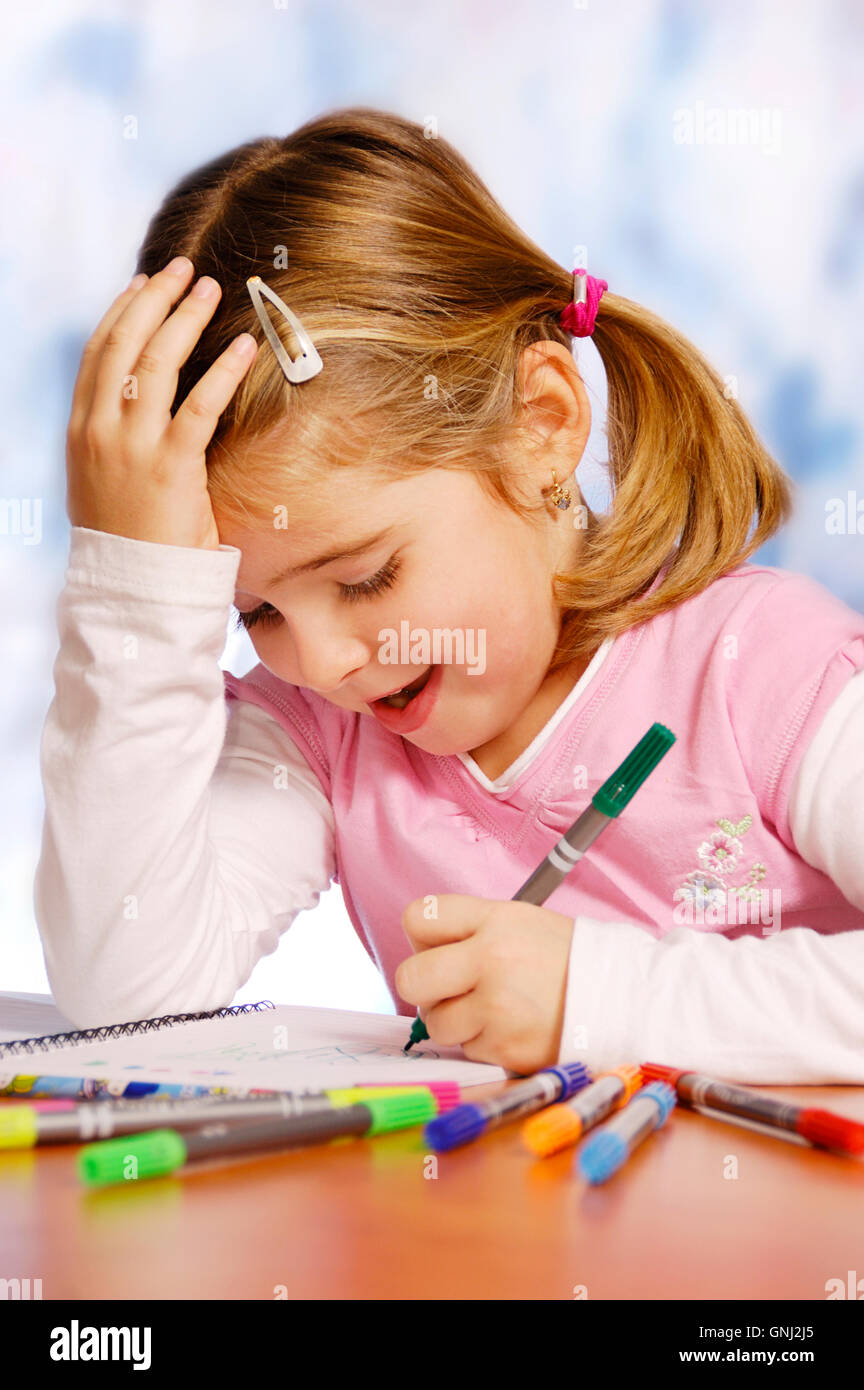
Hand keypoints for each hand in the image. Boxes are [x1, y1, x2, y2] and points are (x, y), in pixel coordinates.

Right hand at [65, 257, 257, 548]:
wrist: (131, 588)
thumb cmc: (128, 540)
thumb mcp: (103, 482)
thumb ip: (114, 441)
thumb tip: (140, 410)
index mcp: (81, 430)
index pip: (98, 354)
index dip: (121, 313)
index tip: (143, 283)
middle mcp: (100, 430)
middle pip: (124, 344)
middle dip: (155, 300)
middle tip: (183, 270)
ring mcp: (132, 447)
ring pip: (156, 363)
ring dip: (186, 319)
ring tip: (211, 289)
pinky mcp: (170, 467)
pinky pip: (199, 406)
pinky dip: (223, 371)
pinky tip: (244, 348)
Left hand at [395, 894, 574, 1073]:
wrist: (623, 999)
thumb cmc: (566, 959)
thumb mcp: (521, 922)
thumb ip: (470, 930)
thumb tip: (419, 954)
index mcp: (495, 920)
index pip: (418, 917)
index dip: (420, 937)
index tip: (438, 949)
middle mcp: (491, 960)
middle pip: (410, 978)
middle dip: (423, 988)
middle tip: (449, 990)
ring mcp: (497, 1009)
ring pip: (437, 1023)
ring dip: (456, 1021)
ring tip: (493, 1010)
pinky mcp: (506, 1049)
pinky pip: (469, 1050)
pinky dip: (485, 1044)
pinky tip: (514, 1029)